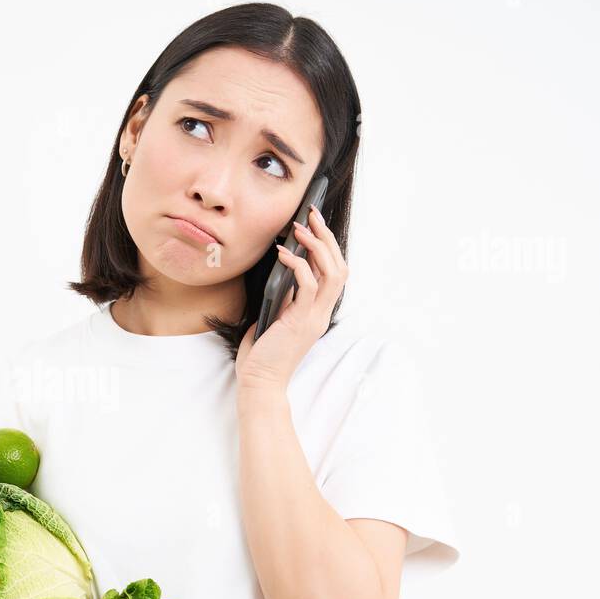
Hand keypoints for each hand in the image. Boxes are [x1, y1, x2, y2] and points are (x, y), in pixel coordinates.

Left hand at [236, 204, 348, 392]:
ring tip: (300, 229)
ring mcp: (314, 318)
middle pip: (339, 267)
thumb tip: (284, 272)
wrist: (259, 382)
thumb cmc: (262, 354)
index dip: (328, 247)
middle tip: (312, 215)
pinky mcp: (300, 321)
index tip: (314, 225)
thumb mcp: (276, 318)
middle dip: (327, 238)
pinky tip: (283, 254)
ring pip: (331, 273)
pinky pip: (307, 285)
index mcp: (318, 312)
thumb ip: (285, 298)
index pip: (335, 273)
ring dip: (317, 246)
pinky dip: (298, 265)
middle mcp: (321, 314)